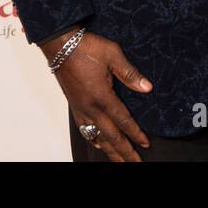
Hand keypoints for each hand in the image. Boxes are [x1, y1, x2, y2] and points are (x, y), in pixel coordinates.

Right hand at [41, 27, 153, 161]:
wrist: (60, 45)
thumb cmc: (86, 47)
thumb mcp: (113, 54)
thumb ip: (130, 73)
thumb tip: (147, 88)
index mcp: (102, 96)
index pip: (123, 121)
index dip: (135, 134)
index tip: (145, 143)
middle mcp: (90, 107)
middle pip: (110, 136)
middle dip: (124, 151)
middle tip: (135, 162)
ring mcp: (80, 108)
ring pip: (97, 136)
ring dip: (110, 150)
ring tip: (120, 160)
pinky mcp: (74, 105)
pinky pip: (84, 129)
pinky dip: (93, 139)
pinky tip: (99, 144)